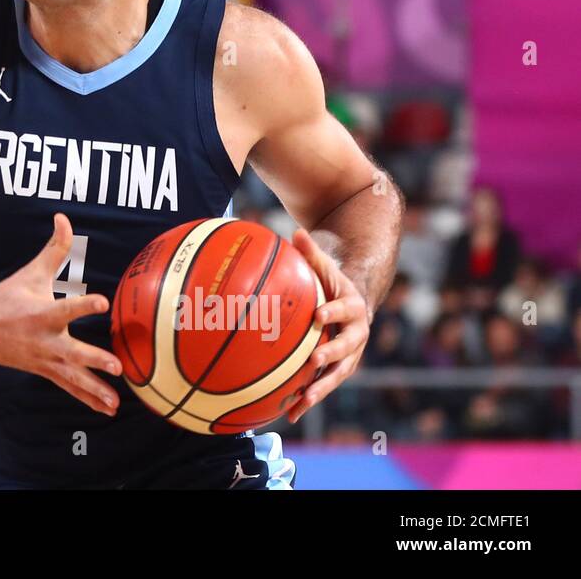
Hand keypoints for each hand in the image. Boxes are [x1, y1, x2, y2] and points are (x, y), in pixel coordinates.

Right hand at [0, 214, 122, 415]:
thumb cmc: (8, 295)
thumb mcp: (31, 271)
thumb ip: (55, 248)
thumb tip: (63, 217)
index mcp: (43, 313)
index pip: (67, 308)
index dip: (85, 304)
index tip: (103, 303)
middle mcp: (46, 340)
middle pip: (74, 352)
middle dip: (95, 360)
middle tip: (116, 367)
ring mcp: (44, 359)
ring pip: (73, 378)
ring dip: (95, 391)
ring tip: (116, 403)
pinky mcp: (44, 370)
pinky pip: (69, 386)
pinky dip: (88, 398)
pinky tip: (107, 409)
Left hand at [286, 228, 369, 422]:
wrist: (353, 306)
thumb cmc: (332, 284)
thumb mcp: (325, 267)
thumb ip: (311, 253)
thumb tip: (295, 232)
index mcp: (352, 308)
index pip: (345, 310)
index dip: (334, 313)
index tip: (319, 316)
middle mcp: (356, 335)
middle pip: (347, 348)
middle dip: (332, 355)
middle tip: (314, 361)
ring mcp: (349, 356)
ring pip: (337, 375)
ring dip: (321, 388)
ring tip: (302, 401)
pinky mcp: (337, 370)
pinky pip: (323, 386)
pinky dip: (308, 399)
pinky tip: (288, 413)